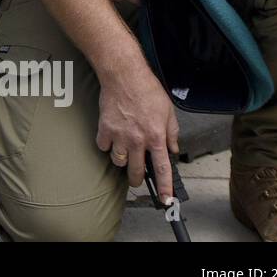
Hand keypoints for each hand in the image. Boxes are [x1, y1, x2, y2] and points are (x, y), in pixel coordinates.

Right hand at [97, 63, 179, 200]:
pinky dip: (107, 145)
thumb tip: (173, 149)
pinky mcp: (105, 129)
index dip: (164, 187)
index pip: (162, 169)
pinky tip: (111, 137)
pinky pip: (103, 147)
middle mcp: (138, 140)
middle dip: (136, 179)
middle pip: (135, 172)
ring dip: (121, 160)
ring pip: (118, 162)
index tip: (165, 199)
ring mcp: (120, 136)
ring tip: (124, 151)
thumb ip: (172, 133)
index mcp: (156, 137)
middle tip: (136, 177)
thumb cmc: (147, 89)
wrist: (124, 76)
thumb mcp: (168, 111)